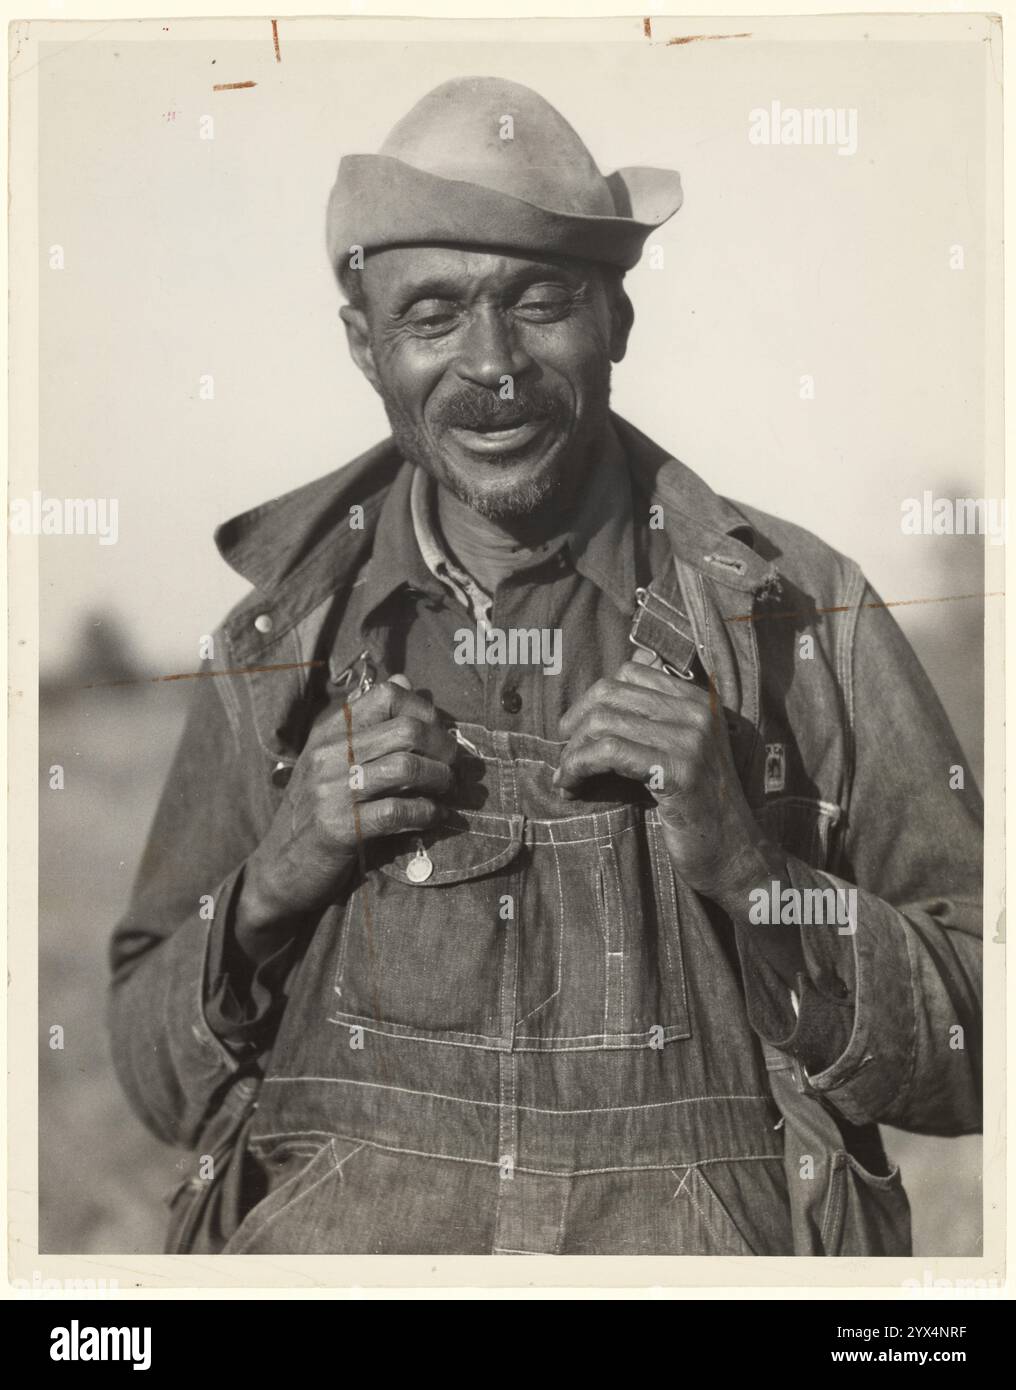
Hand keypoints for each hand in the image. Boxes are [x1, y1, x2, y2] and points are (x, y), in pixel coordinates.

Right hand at [239, 677, 456, 955]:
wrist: (279, 867)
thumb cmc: (315, 808)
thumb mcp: (332, 758)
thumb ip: (368, 721)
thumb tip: (405, 681)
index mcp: (329, 731)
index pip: (386, 695)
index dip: (424, 710)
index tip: (438, 732)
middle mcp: (328, 754)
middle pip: (407, 730)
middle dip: (442, 747)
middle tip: (452, 764)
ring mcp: (332, 790)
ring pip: (407, 768)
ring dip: (439, 779)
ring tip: (444, 790)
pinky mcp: (340, 827)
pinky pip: (398, 811)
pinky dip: (426, 813)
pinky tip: (434, 817)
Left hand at [556, 659, 774, 909]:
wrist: (733, 854)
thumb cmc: (695, 808)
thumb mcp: (678, 753)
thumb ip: (650, 720)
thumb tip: (599, 694)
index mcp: (698, 700)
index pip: (629, 671)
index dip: (591, 699)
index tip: (575, 731)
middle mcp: (697, 712)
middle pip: (611, 694)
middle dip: (575, 725)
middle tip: (565, 757)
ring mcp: (691, 739)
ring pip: (605, 723)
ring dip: (572, 752)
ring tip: (566, 777)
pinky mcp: (679, 771)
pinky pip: (610, 753)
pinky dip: (580, 766)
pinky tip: (571, 786)